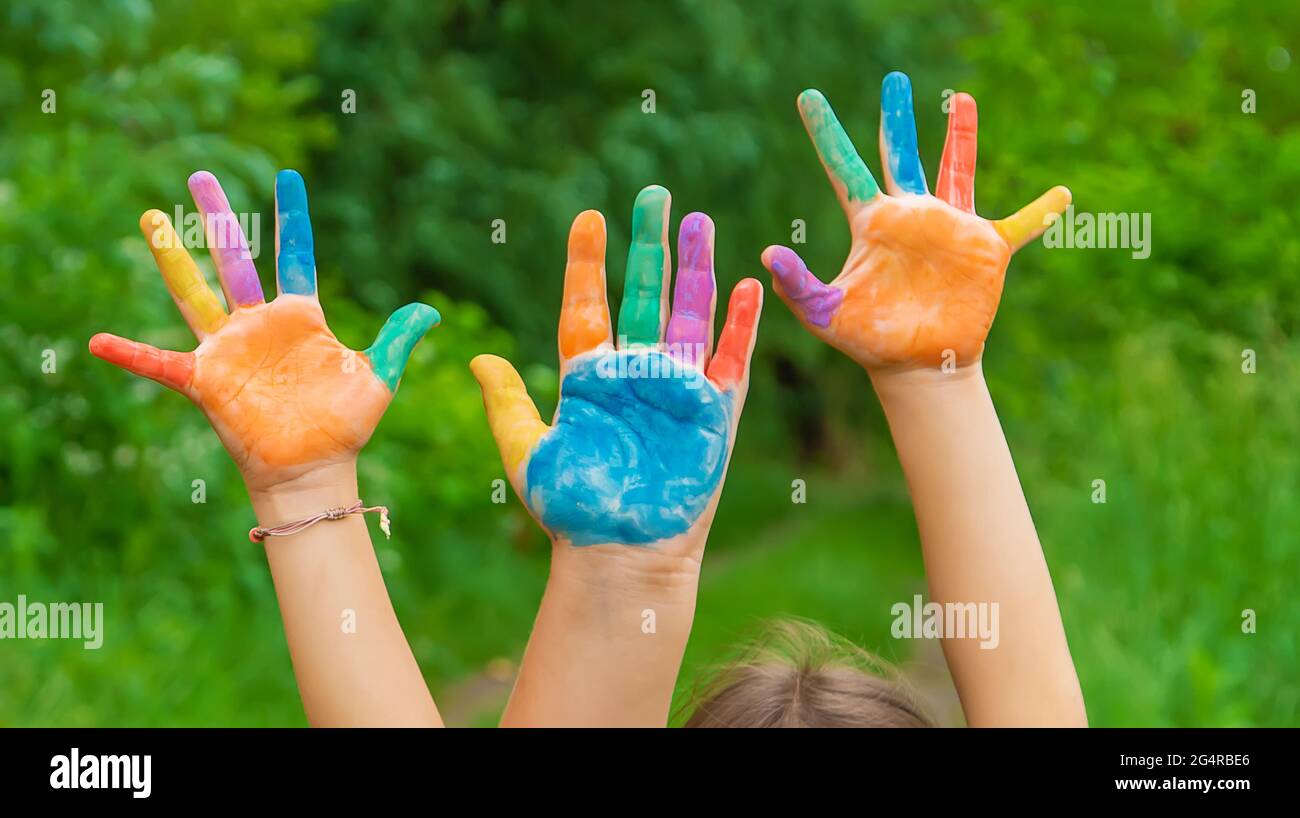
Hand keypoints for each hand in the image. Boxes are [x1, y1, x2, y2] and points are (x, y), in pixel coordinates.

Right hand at [90, 170, 438, 493]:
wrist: (317, 468)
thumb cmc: (344, 424)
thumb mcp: (377, 376)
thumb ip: (397, 339)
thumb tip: (429, 312)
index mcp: (300, 316)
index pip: (294, 254)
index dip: (292, 217)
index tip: (289, 176)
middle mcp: (259, 324)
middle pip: (234, 259)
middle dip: (218, 217)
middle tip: (199, 174)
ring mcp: (229, 349)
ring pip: (195, 292)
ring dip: (172, 257)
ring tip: (151, 216)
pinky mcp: (208, 380)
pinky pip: (161, 365)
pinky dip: (130, 355)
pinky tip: (96, 342)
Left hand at [471, 185, 762, 563]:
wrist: (619, 552)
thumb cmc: (572, 508)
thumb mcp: (528, 452)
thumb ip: (508, 403)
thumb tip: (479, 357)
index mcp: (589, 376)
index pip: (589, 304)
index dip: (588, 262)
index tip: (588, 218)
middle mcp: (635, 372)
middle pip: (645, 295)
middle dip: (651, 245)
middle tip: (655, 196)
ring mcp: (677, 388)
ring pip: (690, 314)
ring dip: (697, 269)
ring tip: (699, 222)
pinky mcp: (713, 411)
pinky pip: (731, 359)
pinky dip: (741, 325)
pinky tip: (747, 285)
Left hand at [762, 72, 1069, 372]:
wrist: (916, 365)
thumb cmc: (868, 341)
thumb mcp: (825, 312)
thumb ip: (797, 284)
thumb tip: (766, 255)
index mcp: (872, 223)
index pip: (845, 168)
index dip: (826, 133)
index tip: (807, 97)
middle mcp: (909, 216)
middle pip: (901, 154)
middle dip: (895, 117)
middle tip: (893, 80)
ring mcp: (949, 229)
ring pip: (956, 171)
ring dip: (961, 137)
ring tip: (962, 100)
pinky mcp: (985, 250)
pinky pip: (1019, 225)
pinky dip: (1040, 212)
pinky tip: (1062, 195)